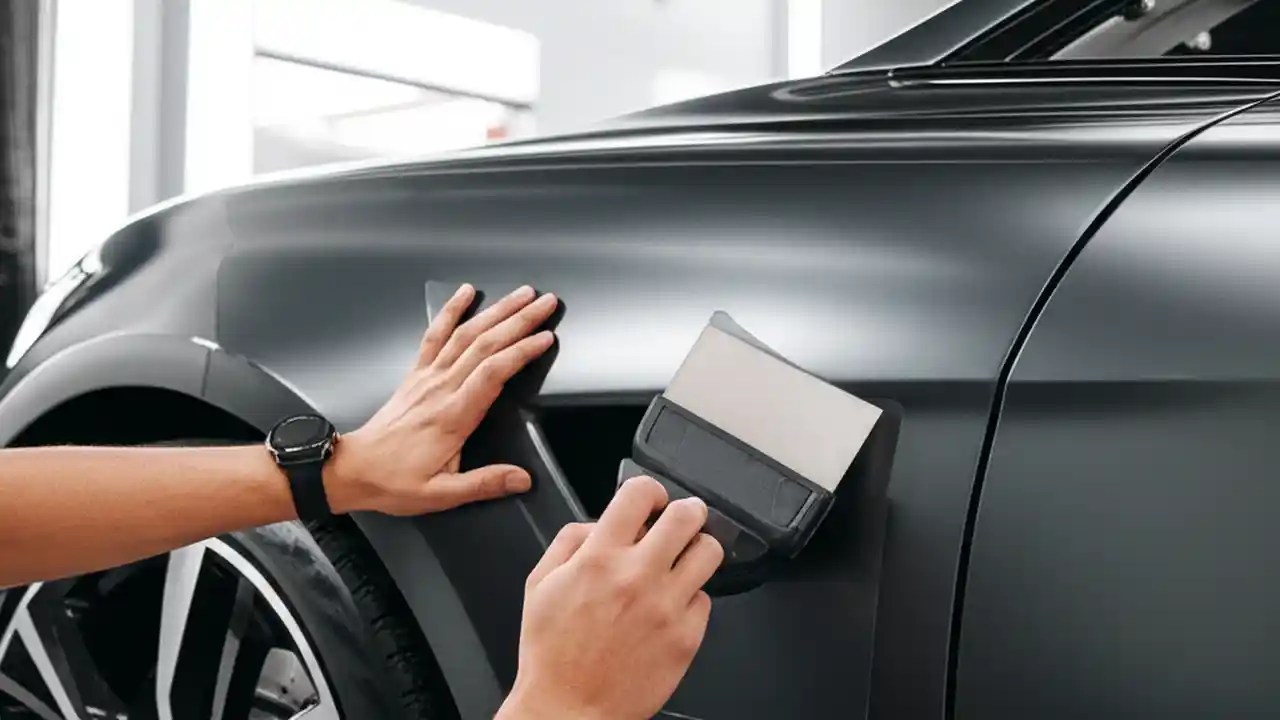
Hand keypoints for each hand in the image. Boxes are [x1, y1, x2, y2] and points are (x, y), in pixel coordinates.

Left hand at [325, 283, 557, 514]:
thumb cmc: (394, 481)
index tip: (545, 339)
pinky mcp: (417, 373)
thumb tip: (521, 479)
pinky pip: (435, 334)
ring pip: (466, 333)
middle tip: (547, 304)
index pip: (493, 373)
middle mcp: (441, 389)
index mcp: (452, 416)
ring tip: (522, 294)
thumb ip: (483, 484)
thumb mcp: (441, 494)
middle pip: (485, 344)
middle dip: (520, 320)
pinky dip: (451, 310)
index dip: (521, 352)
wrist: (353, 469)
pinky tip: (465, 293)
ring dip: (497, 310)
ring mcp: (428, 377)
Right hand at [497, 476, 723, 719]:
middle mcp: (637, 576)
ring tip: (683, 561)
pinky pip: (706, 599)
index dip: (649, 490)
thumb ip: (568, 541)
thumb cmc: (552, 653)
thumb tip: (597, 521)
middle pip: (687, 515)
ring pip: (709, 552)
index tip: (650, 500)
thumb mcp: (539, 584)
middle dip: (686, 511)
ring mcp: (667, 606)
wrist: (569, 709)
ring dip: (696, 550)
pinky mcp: (686, 636)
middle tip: (680, 521)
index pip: (640, 494)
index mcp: (598, 558)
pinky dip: (691, 598)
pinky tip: (671, 606)